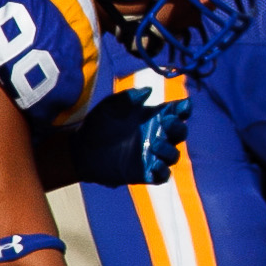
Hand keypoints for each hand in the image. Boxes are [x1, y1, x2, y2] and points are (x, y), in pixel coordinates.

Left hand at [71, 88, 189, 186]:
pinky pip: (163, 175)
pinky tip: (155, 165)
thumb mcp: (110, 106)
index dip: (183, 109)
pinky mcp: (145, 173)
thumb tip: (147, 90)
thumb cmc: (97, 125)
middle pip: (179, 133)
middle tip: (167, 123)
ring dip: (169, 150)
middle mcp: (156, 136)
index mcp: (152, 118)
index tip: (183, 106)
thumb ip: (128, 97)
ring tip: (155, 144)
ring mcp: (152, 155)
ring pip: (173, 155)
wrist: (81, 150)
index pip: (176, 113)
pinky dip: (163, 171)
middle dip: (178, 128)